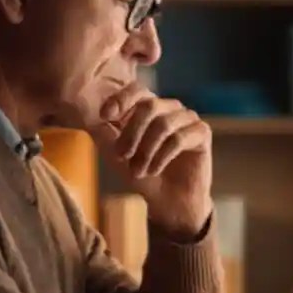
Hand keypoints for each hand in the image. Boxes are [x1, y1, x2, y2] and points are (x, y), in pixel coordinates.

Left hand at [90, 84, 212, 237]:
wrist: (168, 202)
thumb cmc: (142, 176)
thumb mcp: (116, 155)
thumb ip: (104, 134)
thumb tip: (89, 116)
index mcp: (148, 108)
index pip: (136, 91)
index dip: (121, 99)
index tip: (105, 116)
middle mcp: (169, 108)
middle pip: (149, 106)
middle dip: (131, 133)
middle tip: (122, 157)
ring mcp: (187, 118)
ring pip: (163, 124)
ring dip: (146, 151)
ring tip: (139, 171)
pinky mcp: (202, 133)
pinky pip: (179, 138)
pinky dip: (162, 157)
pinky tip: (154, 170)